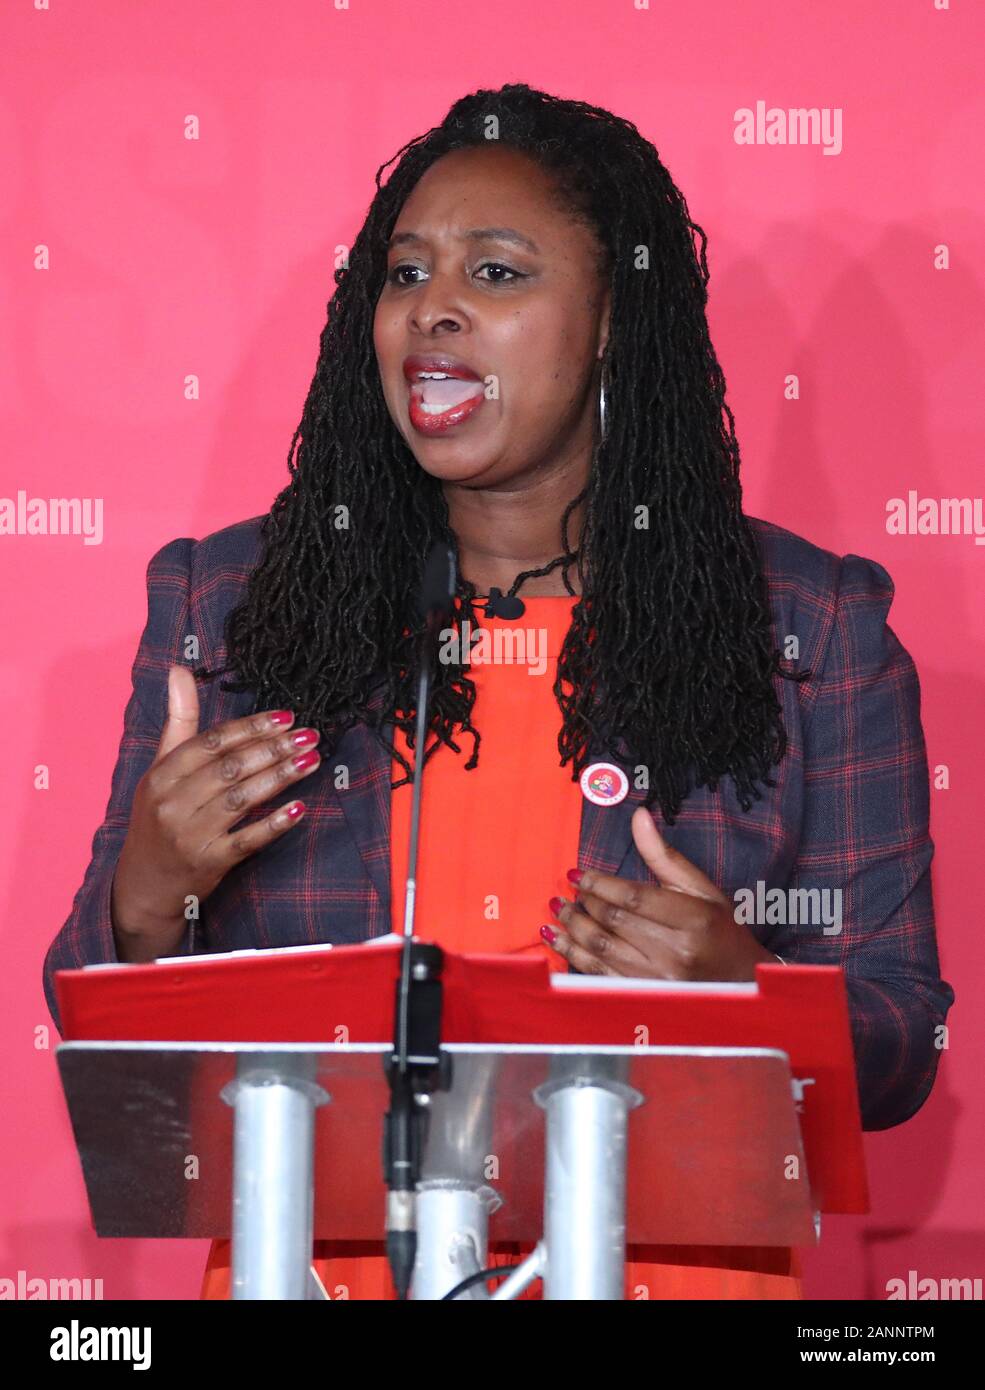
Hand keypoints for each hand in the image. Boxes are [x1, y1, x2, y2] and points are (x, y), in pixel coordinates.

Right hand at [111, 664, 321, 959]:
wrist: (144, 885)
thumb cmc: (159, 818)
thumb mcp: (160, 769)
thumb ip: (178, 721)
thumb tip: (180, 669)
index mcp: (162, 775)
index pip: (212, 743)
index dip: (251, 727)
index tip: (287, 716)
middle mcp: (172, 803)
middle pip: (230, 768)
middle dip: (274, 749)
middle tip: (309, 736)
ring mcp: (190, 834)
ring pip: (241, 799)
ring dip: (280, 777)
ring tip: (312, 761)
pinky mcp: (209, 863)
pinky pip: (247, 840)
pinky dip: (273, 824)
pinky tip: (299, 808)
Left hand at [541, 806, 776, 981]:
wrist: (738, 981)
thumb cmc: (720, 930)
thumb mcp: (702, 889)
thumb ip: (665, 856)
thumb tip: (638, 817)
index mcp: (693, 920)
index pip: (634, 897)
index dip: (601, 884)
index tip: (580, 874)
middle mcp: (675, 953)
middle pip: (614, 921)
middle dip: (584, 903)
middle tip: (568, 890)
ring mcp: (658, 979)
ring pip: (601, 949)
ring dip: (572, 927)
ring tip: (559, 909)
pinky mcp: (644, 996)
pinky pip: (599, 975)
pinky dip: (573, 955)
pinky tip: (557, 939)